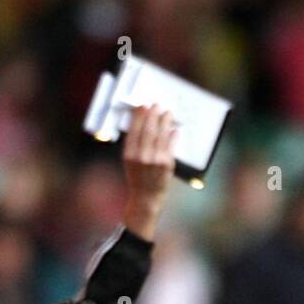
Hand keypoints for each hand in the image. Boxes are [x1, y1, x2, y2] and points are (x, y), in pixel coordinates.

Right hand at [121, 104, 176, 239]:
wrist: (146, 198)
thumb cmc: (137, 178)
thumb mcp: (129, 161)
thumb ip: (134, 144)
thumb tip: (140, 123)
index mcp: (129, 154)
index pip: (134, 130)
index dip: (139, 116)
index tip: (143, 105)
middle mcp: (141, 156)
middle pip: (148, 130)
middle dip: (153, 115)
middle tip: (156, 105)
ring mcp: (155, 160)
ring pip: (161, 135)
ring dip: (165, 121)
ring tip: (167, 113)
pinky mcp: (167, 165)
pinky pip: (171, 146)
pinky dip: (173, 136)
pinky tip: (175, 129)